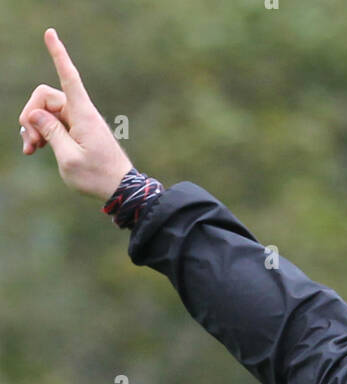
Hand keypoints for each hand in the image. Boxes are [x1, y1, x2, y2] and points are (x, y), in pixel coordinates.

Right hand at [18, 28, 132, 199]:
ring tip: (30, 150)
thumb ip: (49, 132)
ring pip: (46, 112)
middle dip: (30, 116)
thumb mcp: (68, 158)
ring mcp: (79, 121)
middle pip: (45, 98)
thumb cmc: (97, 177)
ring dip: (34, 128)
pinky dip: (43, 133)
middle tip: (29, 144)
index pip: (68, 76)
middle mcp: (81, 113)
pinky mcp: (77, 131)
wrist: (121, 191)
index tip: (50, 33)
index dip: (58, 54)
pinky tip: (36, 148)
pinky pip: (54, 123)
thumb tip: (35, 113)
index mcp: (82, 114)